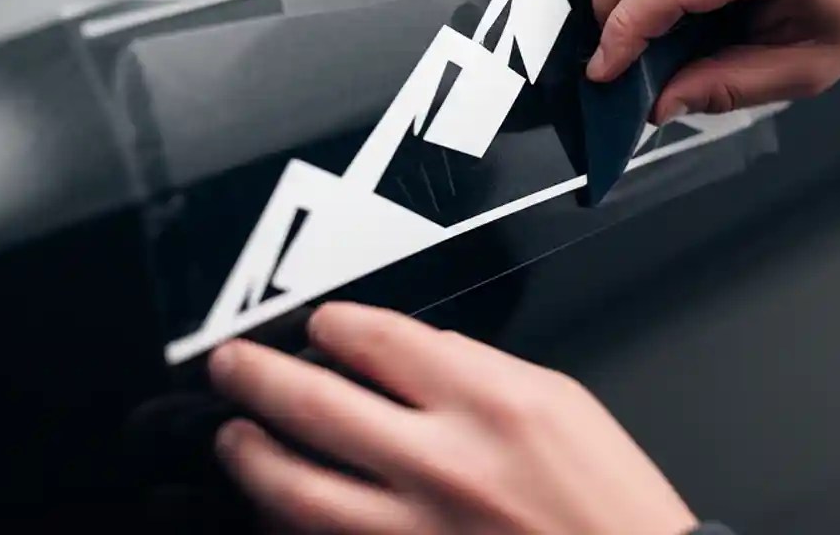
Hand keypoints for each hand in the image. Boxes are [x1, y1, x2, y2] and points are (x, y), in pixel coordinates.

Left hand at [208, 303, 696, 534]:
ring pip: (296, 489)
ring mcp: (416, 531)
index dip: (330, 325)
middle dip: (255, 377)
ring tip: (232, 438)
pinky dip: (284, 525)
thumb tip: (413, 351)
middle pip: (315, 404)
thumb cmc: (609, 504)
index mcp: (491, 403)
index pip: (376, 340)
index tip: (318, 326)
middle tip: (230, 367)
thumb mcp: (562, 404)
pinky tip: (273, 510)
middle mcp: (445, 465)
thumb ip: (481, 369)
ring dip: (249, 457)